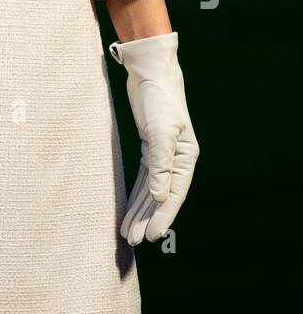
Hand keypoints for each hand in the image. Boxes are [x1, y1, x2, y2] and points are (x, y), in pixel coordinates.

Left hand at [108, 31, 198, 244]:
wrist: (150, 73)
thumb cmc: (159, 100)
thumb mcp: (161, 131)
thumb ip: (160, 166)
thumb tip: (158, 197)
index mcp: (186, 157)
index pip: (174, 194)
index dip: (163, 216)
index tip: (151, 236)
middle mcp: (176, 159)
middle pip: (160, 196)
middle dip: (147, 219)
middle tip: (133, 241)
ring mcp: (162, 155)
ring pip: (149, 191)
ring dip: (139, 211)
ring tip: (128, 233)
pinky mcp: (149, 148)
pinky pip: (142, 178)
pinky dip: (135, 194)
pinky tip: (129, 209)